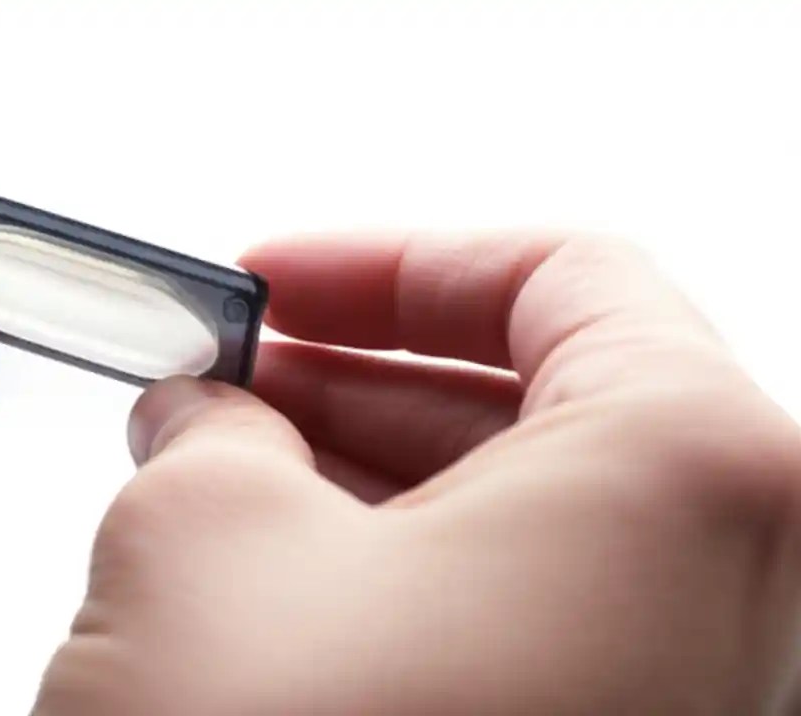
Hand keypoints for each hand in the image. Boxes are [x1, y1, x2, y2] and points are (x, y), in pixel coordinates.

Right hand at [34, 232, 800, 713]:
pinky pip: (510, 639)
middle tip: (223, 383)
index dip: (387, 261)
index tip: (270, 281)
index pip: (559, 278)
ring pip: (519, 532)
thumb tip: (208, 413)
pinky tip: (266, 590)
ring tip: (214, 480)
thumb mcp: (202, 535)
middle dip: (354, 381)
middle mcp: (730, 602)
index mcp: (692, 480)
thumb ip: (211, 429)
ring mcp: (675, 705)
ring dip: (359, 485)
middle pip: (540, 408)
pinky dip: (391, 591)